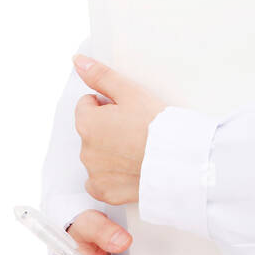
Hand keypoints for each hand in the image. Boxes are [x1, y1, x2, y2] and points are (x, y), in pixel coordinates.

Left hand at [73, 53, 165, 204]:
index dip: (107, 104)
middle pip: (91, 131)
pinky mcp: (105, 192)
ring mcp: (94, 173)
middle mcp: (85, 150)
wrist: (176, 160)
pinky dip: (112, 176)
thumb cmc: (156, 124)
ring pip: (96, 156)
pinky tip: (131, 169)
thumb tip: (77, 61)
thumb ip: (101, 76)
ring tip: (137, 149)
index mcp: (87, 123)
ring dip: (110, 151)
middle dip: (107, 128)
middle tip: (135, 129)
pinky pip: (100, 182)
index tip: (127, 110)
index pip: (86, 105)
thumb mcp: (130, 92)